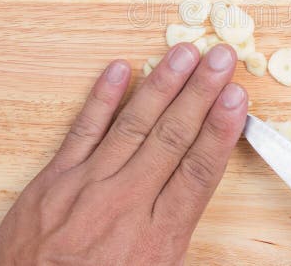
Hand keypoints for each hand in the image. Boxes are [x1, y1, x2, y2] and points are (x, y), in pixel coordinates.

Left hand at [0, 43, 247, 265]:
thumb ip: (175, 235)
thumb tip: (197, 194)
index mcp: (156, 237)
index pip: (198, 169)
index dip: (221, 128)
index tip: (237, 96)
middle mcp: (125, 203)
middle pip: (172, 137)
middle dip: (201, 92)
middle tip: (221, 56)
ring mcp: (86, 186)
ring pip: (133, 124)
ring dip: (162, 84)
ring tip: (184, 52)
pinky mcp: (53, 180)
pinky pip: (82, 130)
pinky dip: (101, 98)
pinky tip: (120, 68)